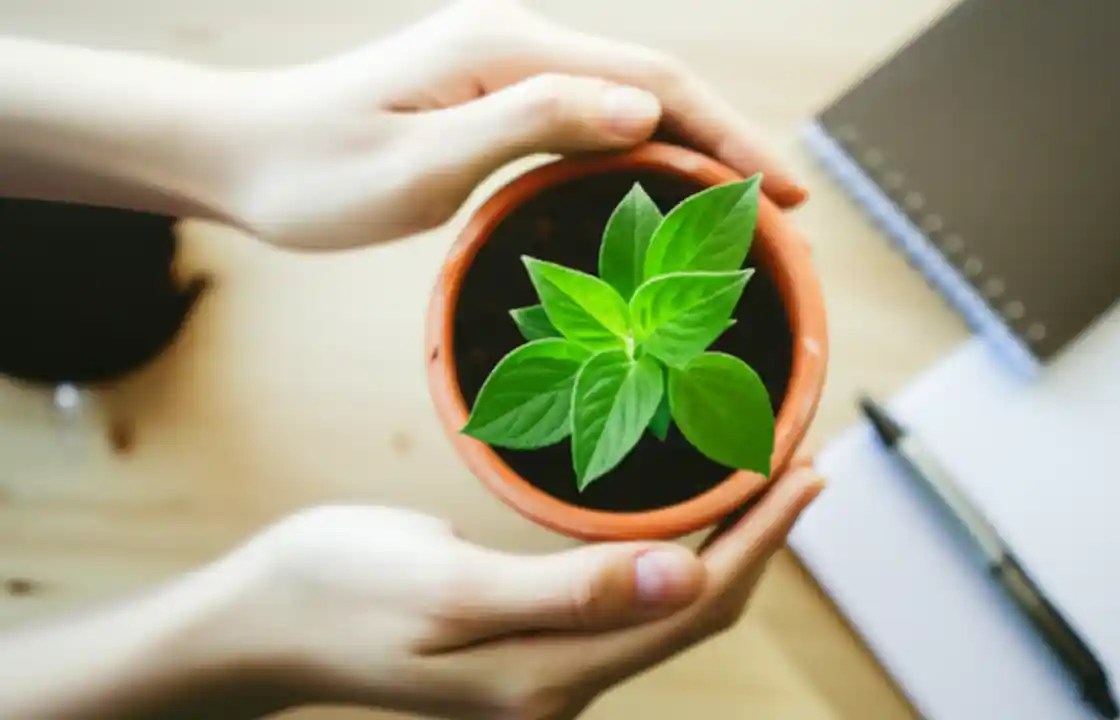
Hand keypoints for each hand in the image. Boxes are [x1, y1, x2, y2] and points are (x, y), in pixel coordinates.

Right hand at [196, 464, 822, 718]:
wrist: (259, 622)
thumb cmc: (335, 593)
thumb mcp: (445, 590)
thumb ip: (568, 594)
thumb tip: (684, 581)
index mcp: (548, 674)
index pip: (693, 608)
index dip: (761, 543)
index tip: (805, 474)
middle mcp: (559, 680)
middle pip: (692, 613)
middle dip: (758, 542)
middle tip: (801, 464)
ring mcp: (542, 663)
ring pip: (664, 607)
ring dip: (721, 545)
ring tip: (759, 481)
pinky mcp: (524, 636)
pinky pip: (622, 596)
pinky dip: (666, 551)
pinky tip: (676, 513)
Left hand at [212, 0, 807, 248]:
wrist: (244, 155)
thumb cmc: (318, 171)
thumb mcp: (422, 159)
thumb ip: (531, 124)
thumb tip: (644, 105)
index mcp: (506, 50)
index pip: (652, 77)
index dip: (728, 131)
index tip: (785, 189)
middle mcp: (514, 43)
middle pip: (654, 81)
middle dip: (727, 139)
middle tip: (786, 209)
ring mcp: (503, 66)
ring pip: (626, 99)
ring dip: (691, 146)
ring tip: (743, 206)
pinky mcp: (491, 95)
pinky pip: (589, 118)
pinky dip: (642, 153)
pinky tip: (663, 190)